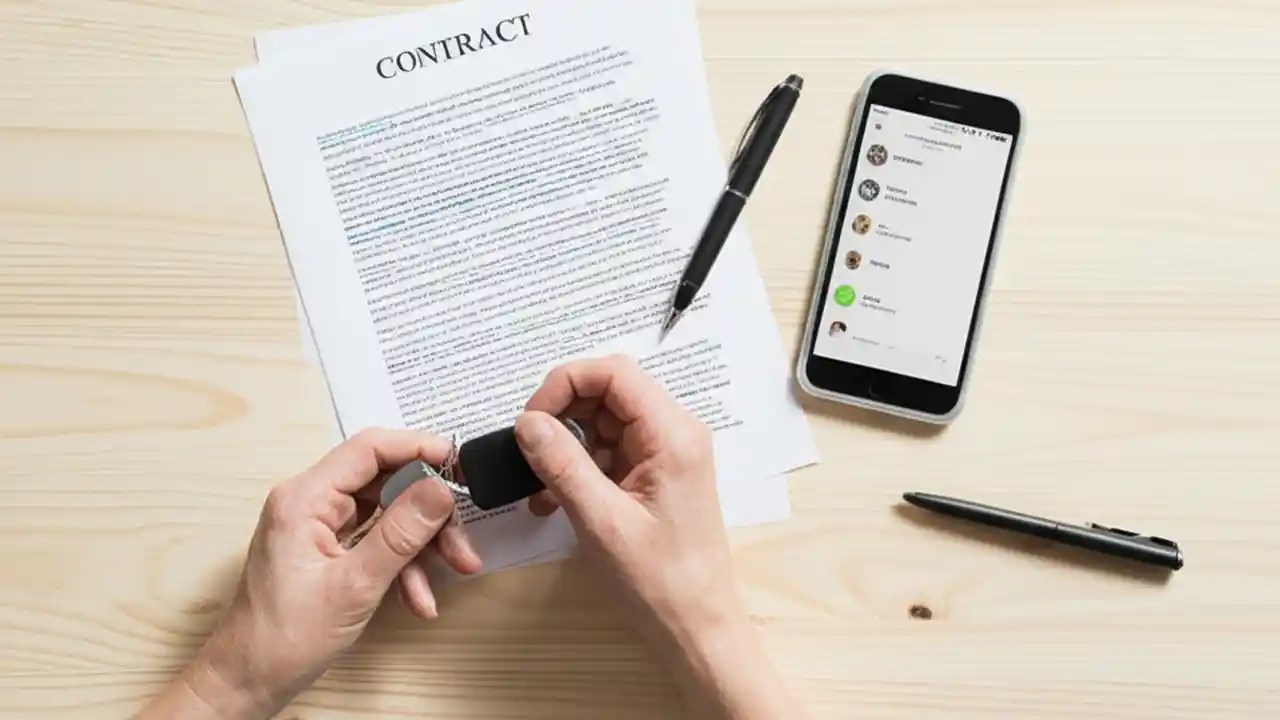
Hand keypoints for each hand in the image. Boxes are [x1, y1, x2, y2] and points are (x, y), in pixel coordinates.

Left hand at [142, 429, 481, 719]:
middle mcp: (311, 503)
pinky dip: (405, 565)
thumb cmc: (282, 638)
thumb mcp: (353, 586)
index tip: (459, 463)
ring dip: (424, 544)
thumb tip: (440, 490)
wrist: (248, 681)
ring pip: (389, 514)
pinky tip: (419, 598)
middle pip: (387, 483)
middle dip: (430, 512)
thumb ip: (400, 535)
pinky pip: (379, 541)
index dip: (419, 448)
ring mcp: (320, 526)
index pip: (369, 449)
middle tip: (461, 537)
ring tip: (454, 570)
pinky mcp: (330, 549)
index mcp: (304, 499)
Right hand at [516, 356, 735, 643]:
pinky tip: (553, 499)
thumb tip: (527, 422)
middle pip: (608, 391)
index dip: (565, 383)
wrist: (696, 626)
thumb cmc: (658, 580)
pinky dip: (577, 466)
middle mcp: (674, 433)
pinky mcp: (654, 474)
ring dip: (565, 444)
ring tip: (539, 485)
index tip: (530, 419)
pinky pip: (608, 450)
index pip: (614, 373)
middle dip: (561, 413)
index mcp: (672, 435)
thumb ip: (562, 464)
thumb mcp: (601, 520)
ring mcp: (665, 453)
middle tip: (528, 449)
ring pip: (603, 420)